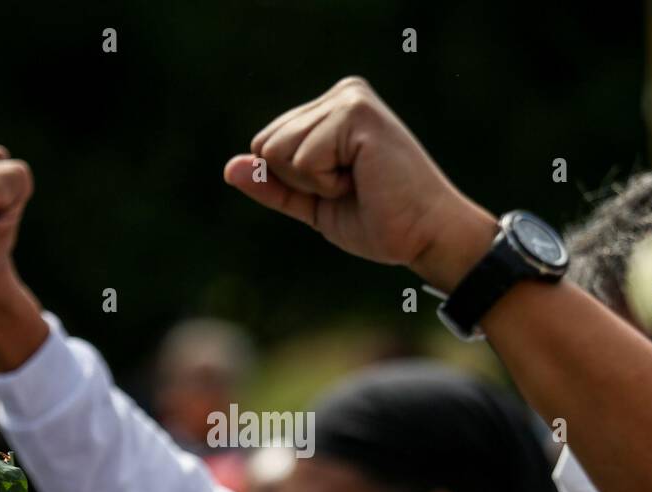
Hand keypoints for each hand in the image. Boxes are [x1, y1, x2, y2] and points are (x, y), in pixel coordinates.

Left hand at [224, 77, 495, 291]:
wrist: (422, 236)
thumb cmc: (378, 221)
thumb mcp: (313, 204)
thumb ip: (273, 185)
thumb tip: (229, 168)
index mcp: (331, 109)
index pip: (266, 144)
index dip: (292, 183)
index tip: (342, 189)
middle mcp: (342, 94)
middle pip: (266, 144)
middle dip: (299, 181)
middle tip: (351, 188)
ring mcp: (349, 99)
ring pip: (278, 151)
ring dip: (314, 183)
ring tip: (359, 183)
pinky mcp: (355, 114)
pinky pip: (301, 158)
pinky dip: (326, 183)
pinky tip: (364, 178)